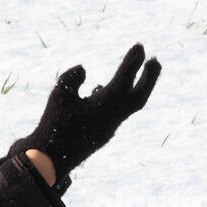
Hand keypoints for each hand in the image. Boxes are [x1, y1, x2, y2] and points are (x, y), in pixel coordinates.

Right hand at [0, 44, 161, 178]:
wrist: (51, 160)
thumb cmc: (53, 125)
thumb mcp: (59, 96)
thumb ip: (72, 79)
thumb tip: (85, 70)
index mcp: (104, 106)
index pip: (124, 80)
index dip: (133, 62)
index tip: (140, 46)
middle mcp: (113, 118)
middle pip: (139, 97)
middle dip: (150, 78)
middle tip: (156, 60)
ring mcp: (109, 128)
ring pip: (130, 106)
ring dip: (138, 88)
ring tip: (141, 72)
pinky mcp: (103, 134)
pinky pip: (117, 113)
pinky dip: (120, 98)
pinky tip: (101, 91)